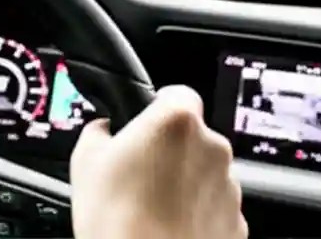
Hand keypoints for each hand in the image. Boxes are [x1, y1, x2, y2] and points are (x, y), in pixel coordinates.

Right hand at [69, 85, 245, 238]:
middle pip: (192, 136)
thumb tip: (104, 130)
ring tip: (150, 208)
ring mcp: (228, 187)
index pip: (175, 93)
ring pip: (204, 173)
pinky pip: (213, 206)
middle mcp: (212, 147)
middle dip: (169, 152)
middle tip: (139, 175)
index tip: (144, 125)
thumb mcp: (85, 161)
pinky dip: (196, 213)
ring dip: (184, 183)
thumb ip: (99, 132)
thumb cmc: (117, 222)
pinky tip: (167, 227)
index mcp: (177, 121)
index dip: (157, 108)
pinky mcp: (235, 221)